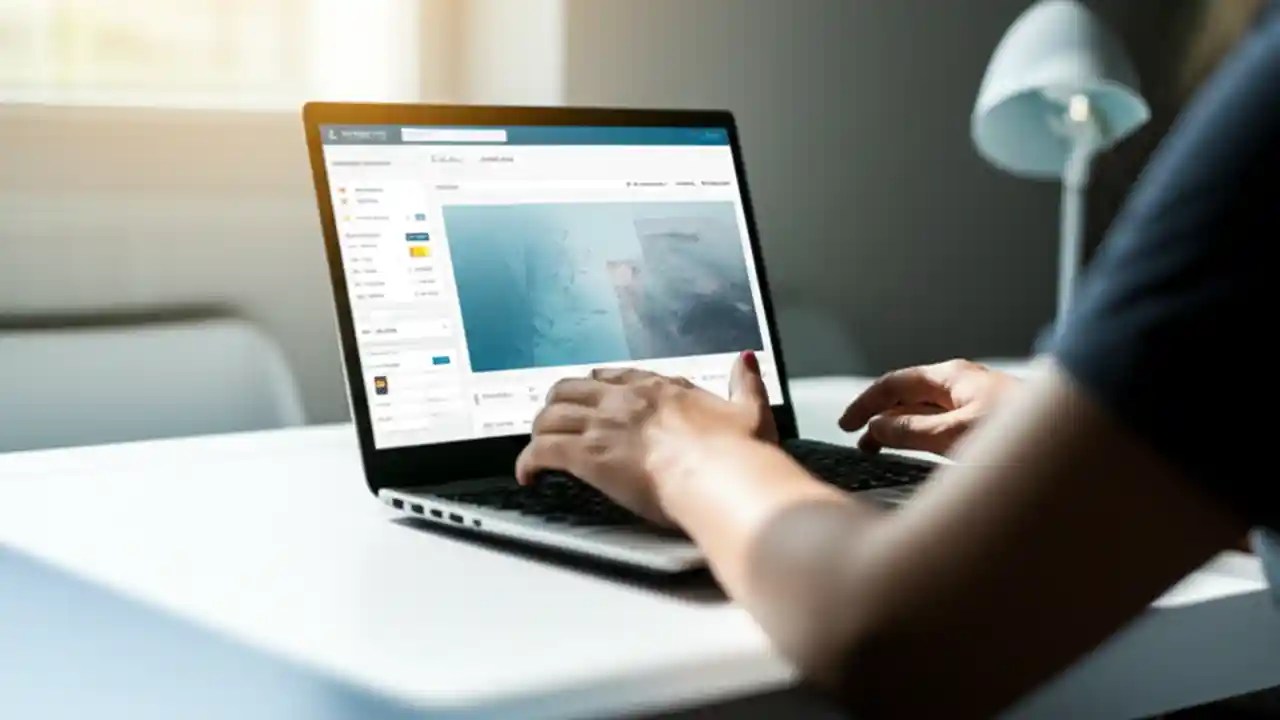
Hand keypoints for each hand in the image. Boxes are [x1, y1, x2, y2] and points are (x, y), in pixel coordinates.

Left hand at [516, 351, 774, 524]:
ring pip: (550, 416)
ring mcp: (604, 425)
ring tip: (537, 449)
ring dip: (540, 432)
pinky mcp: (588, 455)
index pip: (615, 376)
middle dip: (558, 405)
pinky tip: (528, 474)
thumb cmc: (738, 453)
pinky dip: (528, 462)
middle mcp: (626, 400)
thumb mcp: (751, 411)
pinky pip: (542, 451)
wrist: (722, 477)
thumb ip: (746, 383)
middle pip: (571, 389)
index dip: (597, 386)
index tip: (592, 396)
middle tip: (555, 424)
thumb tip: (746, 360)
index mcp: (660, 388)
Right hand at [838, 359, 1019, 456]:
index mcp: (953, 378)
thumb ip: (911, 431)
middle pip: (909, 399)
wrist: (1078, 442)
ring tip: (881, 452)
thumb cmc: (1023, 434)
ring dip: (901, 431)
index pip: (895, 383)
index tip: (846, 424)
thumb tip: (877, 427)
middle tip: (861, 444)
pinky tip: (920, 456)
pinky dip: (923, 440)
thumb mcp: (955, 434)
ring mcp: (977, 406)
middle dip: (881, 418)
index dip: (865, 403)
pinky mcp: (988, 428)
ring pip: (926, 415)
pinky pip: (943, 429)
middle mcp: (963, 388)